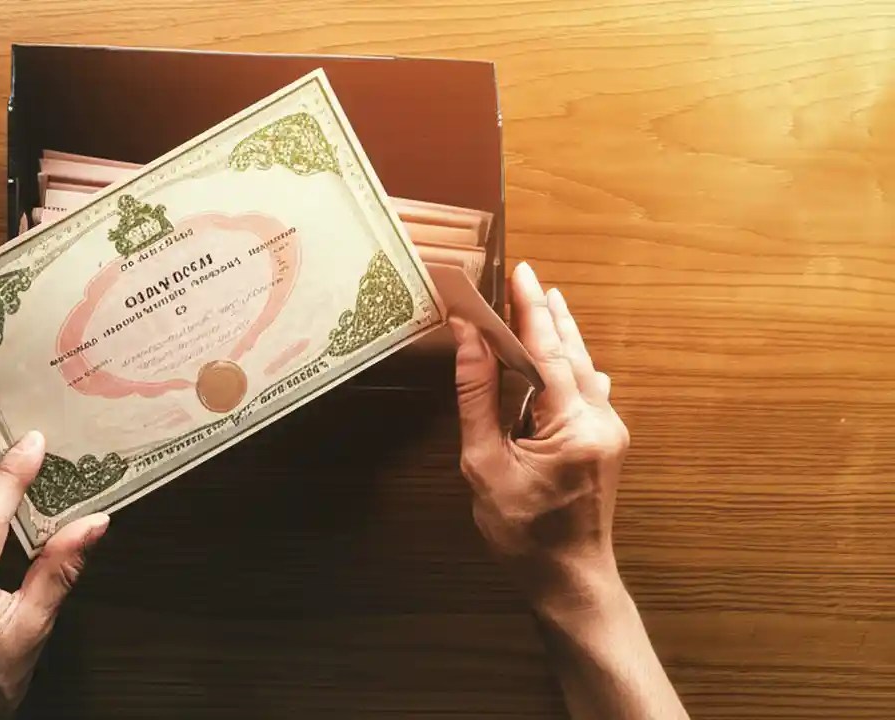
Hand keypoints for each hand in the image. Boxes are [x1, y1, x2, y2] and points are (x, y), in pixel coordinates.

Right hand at [451, 262, 629, 615]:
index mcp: (572, 426)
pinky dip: (569, 365)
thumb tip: (470, 341)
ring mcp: (611, 431)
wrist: (571, 580)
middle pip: (571, 353)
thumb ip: (478, 398)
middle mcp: (602, 421)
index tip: (518, 273)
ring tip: (544, 303)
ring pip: (584, 369)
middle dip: (547, 314)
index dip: (529, 310)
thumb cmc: (523, 534)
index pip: (547, 352)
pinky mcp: (609, 442)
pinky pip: (589, 390)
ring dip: (561, 336)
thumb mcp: (485, 466)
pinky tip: (561, 356)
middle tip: (527, 278)